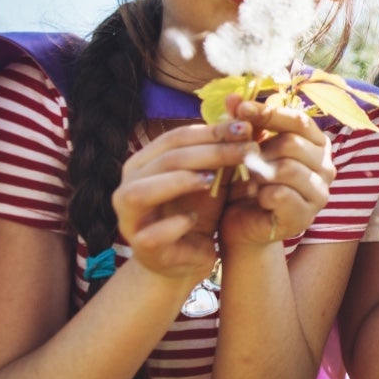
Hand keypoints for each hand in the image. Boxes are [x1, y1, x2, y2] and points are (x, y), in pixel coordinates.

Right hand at [113, 117, 254, 282]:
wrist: (187, 258)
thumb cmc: (197, 211)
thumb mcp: (213, 179)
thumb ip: (223, 152)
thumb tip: (249, 120)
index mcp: (144, 163)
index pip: (175, 138)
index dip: (211, 131)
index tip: (246, 128)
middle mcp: (129, 185)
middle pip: (165, 160)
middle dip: (210, 152)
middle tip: (246, 151)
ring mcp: (130, 218)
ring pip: (140, 192)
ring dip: (178, 182)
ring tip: (212, 181)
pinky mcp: (141, 247)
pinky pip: (152, 234)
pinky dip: (174, 225)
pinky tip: (194, 221)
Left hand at [218, 94, 336, 248]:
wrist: (241, 224)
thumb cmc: (246, 183)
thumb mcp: (243, 148)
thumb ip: (242, 123)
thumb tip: (232, 96)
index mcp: (316, 144)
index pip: (299, 120)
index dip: (269, 113)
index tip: (240, 110)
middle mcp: (325, 166)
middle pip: (292, 143)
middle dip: (260, 150)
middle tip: (242, 161)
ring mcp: (320, 193)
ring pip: (288, 168)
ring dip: (259, 174)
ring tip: (248, 182)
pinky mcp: (306, 216)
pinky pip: (282, 195)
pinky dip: (262, 194)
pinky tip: (257, 198)